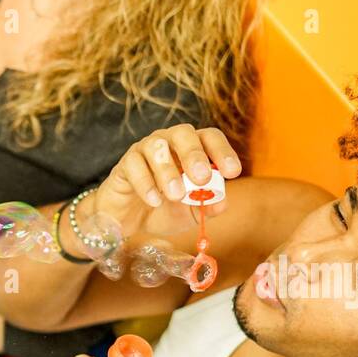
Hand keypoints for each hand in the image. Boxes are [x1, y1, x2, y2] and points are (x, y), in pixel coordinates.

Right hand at [90, 124, 241, 232]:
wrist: (129, 222)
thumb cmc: (163, 210)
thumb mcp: (191, 213)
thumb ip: (208, 207)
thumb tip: (222, 202)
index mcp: (191, 148)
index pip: (210, 138)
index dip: (223, 152)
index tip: (233, 172)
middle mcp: (169, 142)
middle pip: (184, 133)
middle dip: (194, 154)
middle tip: (202, 178)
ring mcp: (145, 150)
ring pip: (157, 147)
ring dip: (168, 170)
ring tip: (175, 195)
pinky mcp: (124, 164)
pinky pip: (134, 165)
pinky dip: (146, 184)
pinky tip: (154, 201)